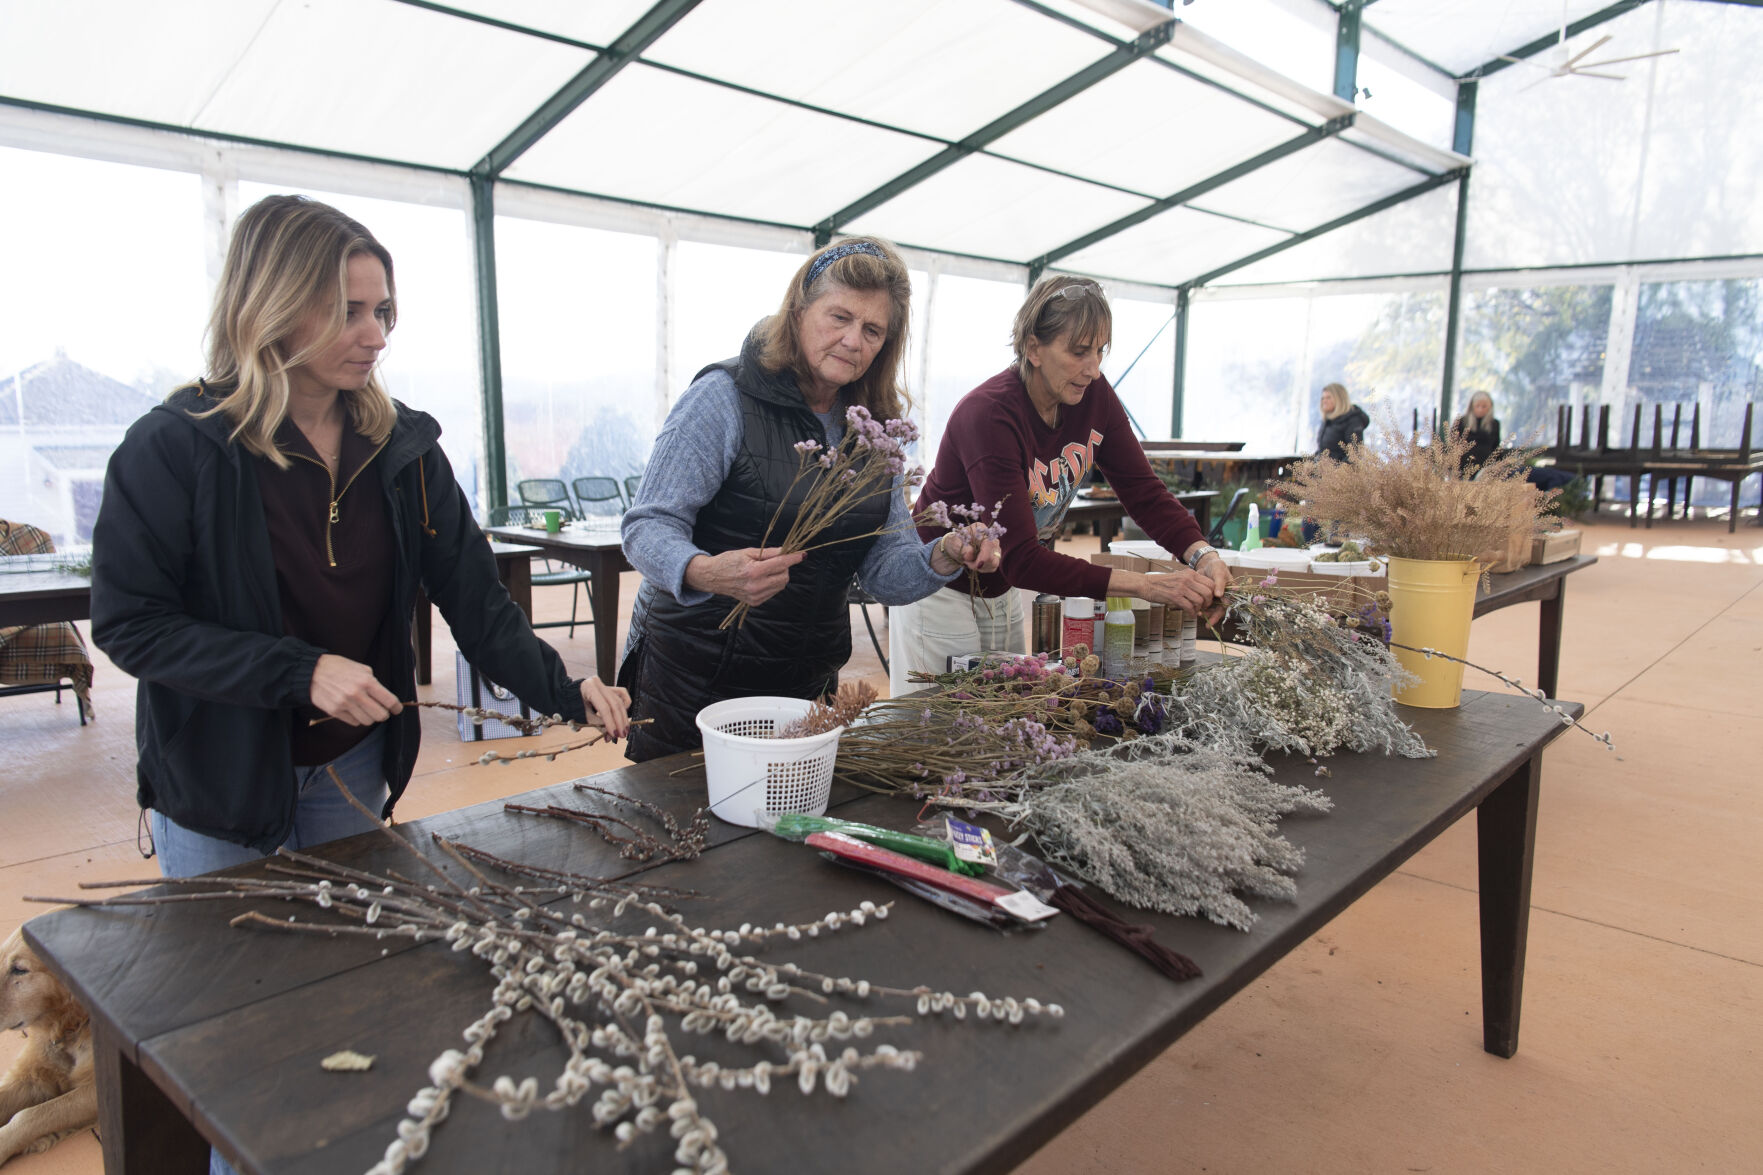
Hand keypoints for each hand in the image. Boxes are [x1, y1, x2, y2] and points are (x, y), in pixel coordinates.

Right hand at [309, 654, 401, 725]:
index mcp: (367, 681)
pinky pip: (354, 722)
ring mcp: (345, 704)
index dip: (397, 707)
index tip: (397, 709)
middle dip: (384, 714)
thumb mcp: (361, 668)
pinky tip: (353, 710)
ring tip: (365, 709)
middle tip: (382, 711)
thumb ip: (374, 682)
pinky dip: (356, 718)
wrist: (312, 671)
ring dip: (369, 717)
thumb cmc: (339, 668)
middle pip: (380, 715)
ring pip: (368, 721)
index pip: (389, 701)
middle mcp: (357, 694)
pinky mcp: (335, 711)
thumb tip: (385, 696)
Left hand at [579, 676, 630, 740]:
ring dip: (623, 718)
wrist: (570, 696)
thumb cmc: (574, 706)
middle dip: (619, 722)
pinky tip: (623, 716)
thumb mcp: (584, 716)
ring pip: (620, 701)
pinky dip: (625, 705)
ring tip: (624, 731)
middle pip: (614, 704)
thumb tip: (610, 736)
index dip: (610, 722)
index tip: (614, 734)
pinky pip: (622, 694)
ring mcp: (605, 684)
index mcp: (589, 688)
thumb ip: (598, 724)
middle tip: (621, 735)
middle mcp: (598, 684)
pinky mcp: (610, 687)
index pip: (604, 707)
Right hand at [685, 547, 804, 606]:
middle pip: (784, 577)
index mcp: (754, 571)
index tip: (801, 554)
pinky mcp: (755, 602)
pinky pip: (773, 591)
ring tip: (765, 569)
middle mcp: (756, 586)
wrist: (713, 577)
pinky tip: (761, 578)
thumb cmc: (729, 561)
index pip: (781, 564)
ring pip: (781, 585)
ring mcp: (756, 596)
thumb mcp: (748, 552)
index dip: (792, 558)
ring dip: (779, 575)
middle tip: (774, 560)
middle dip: (784, 567)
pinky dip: (772, 583)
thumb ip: (769, 552)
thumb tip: (786, 551)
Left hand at [930, 524, 1000, 575]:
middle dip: (979, 563)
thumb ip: (962, 548)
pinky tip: (974, 564)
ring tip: (969, 562)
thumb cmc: (956, 542)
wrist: (957, 546)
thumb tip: (970, 554)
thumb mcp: (955, 543)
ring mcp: (995, 548)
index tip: (975, 564)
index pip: (989, 544)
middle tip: (966, 562)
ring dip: (981, 567)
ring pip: (994, 563)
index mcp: (982, 530)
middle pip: (994, 555)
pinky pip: (992, 567)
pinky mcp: (995, 556)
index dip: (984, 557)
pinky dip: (983, 569)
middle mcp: (992, 538)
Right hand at [1130, 569, 1219, 615]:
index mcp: (1190, 573)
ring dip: (1199, 609)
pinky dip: (1192, 613)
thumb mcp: (1179, 578)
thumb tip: (1203, 594)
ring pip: (1200, 601)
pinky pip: (1189, 607)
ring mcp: (1182, 587)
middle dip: (1208, 602)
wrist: (1147, 584)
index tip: (1209, 599)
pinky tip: (1190, 614)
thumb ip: (1191, 583)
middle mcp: (1188, 579)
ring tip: (1195, 611)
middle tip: (1204, 607)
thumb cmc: (1162, 583)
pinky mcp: (1175, 596)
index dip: (1212, 593)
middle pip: (1208, 592)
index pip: (1210, 583)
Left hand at [1195, 550, 1232, 625]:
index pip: (1226, 606)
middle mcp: (1223, 597)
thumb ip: (1220, 583)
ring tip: (1197, 615)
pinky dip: (1200, 607)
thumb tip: (1219, 595)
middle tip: (1206, 624)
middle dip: (1212, 617)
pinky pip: (1204, 604)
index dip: (1219, 614)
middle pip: (1219, 610)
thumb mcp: (1219, 573)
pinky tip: (1194, 609)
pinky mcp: (1207, 596)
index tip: (1212, 620)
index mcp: (1230, 592)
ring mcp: (1215, 598)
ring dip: (1205, 613)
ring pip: (1211, 609)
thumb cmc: (1217, 567)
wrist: (1208, 564)